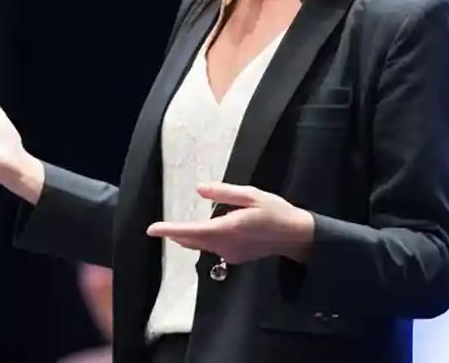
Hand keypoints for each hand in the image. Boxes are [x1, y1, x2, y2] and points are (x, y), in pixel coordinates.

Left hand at [146, 182, 314, 263]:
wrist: (296, 236)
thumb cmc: (275, 212)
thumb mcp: (251, 195)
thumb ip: (224, 192)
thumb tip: (199, 189)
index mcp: (227, 229)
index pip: (192, 231)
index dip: (170, 230)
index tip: (152, 229)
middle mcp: (225, 245)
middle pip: (193, 241)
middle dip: (176, 234)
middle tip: (161, 228)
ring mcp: (230, 254)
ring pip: (202, 245)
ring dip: (192, 236)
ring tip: (183, 227)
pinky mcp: (235, 258)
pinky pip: (214, 247)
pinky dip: (208, 238)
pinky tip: (216, 228)